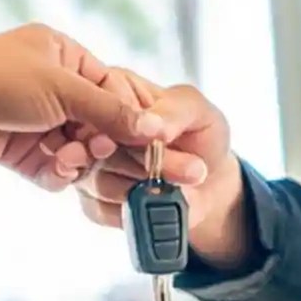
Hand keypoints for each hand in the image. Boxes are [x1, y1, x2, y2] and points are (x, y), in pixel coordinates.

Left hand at [0, 23, 158, 189]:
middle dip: (100, 140)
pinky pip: (52, 165)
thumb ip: (111, 111)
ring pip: (76, 147)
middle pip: (96, 121)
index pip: (110, 86)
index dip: (128, 114)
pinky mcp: (17, 148)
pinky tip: (52, 170)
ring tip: (66, 160)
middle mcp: (48, 83)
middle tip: (98, 152)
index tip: (146, 139)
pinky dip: (56, 171)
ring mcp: (32, 117)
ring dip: (76, 158)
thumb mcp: (61, 89)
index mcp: (59, 52)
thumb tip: (154, 128)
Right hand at [75, 69, 253, 269]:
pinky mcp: (91, 198)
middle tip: (188, 170)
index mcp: (114, 89)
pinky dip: (133, 211)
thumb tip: (154, 126)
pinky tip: (154, 203)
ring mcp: (89, 163)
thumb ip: (176, 111)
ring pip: (98, 180)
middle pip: (95, 144)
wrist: (210, 184)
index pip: (98, 101)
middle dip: (143, 163)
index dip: (122, 125)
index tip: (154, 141)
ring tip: (177, 186)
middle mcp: (94, 125)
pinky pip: (100, 209)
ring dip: (143, 190)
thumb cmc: (201, 137)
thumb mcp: (199, 112)